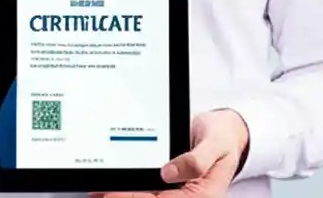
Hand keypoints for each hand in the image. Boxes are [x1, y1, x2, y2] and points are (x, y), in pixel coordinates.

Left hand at [92, 110, 249, 197]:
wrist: (223, 131)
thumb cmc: (222, 139)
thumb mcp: (216, 145)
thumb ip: (197, 160)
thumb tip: (169, 173)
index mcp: (200, 195)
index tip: (114, 195)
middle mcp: (185, 196)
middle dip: (126, 197)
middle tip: (101, 193)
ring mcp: (174, 189)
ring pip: (146, 196)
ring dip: (123, 194)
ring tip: (99, 191)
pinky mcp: (165, 181)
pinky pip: (145, 187)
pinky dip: (128, 186)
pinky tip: (109, 185)